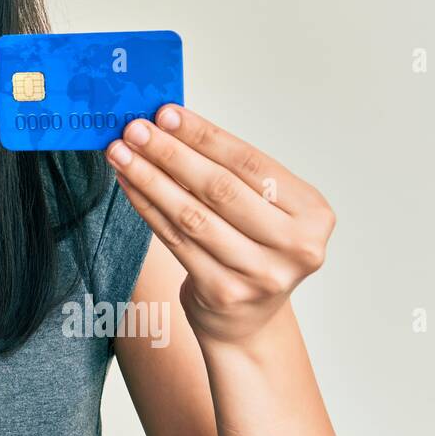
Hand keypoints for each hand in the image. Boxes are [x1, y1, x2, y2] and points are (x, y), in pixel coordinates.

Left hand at [105, 104, 335, 346]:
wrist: (248, 321)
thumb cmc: (252, 249)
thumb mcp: (263, 209)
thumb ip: (231, 172)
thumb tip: (170, 124)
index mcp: (313, 214)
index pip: (250, 163)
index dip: (203, 136)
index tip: (166, 114)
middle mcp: (296, 246)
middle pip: (220, 188)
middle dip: (171, 153)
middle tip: (135, 129)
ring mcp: (261, 274)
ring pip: (192, 214)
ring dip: (150, 178)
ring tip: (121, 153)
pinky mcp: (223, 292)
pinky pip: (174, 239)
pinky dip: (147, 207)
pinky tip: (128, 184)